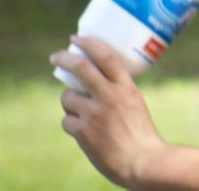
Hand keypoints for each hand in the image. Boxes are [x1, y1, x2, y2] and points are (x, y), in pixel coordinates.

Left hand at [51, 35, 164, 186]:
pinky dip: (72, 124)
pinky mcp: (83, 131)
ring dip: (70, 103)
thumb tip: (94, 85)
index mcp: (127, 87)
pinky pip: (66, 121)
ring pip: (67, 98)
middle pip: (80, 67)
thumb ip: (117, 93)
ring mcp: (94, 113)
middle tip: (57, 56)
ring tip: (82, 113)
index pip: (106, 56)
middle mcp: (110, 95)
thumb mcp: (135, 104)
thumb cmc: (141, 135)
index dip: (89, 43)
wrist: (141, 161)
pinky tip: (83, 132)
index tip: (77, 38)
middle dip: (64, 57)